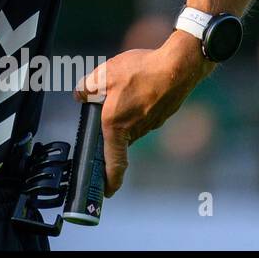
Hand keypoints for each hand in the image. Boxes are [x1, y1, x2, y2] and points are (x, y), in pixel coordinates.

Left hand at [73, 32, 214, 196]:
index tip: (107, 191)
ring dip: (124, 120)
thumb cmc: (141, 71)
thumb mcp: (105, 74)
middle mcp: (136, 129)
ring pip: (132, 129)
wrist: (178, 67)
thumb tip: (79, 95)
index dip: (110, 179)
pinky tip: (136, 92)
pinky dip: (137, 111)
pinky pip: (144, 118)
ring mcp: (152, 124)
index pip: (113, 161)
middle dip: (111, 139)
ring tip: (119, 99)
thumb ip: (88, 86)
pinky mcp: (162, 115)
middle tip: (101, 130)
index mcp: (116, 124)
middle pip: (120, 142)